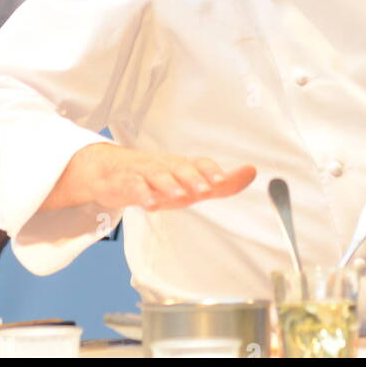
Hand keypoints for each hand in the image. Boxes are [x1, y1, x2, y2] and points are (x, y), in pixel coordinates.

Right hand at [40, 142, 256, 213]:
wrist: (113, 172)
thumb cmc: (158, 180)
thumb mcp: (189, 183)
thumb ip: (221, 183)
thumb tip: (252, 172)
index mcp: (182, 166)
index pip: (199, 162)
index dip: (211, 170)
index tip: (223, 179)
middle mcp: (166, 166)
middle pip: (181, 168)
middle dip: (194, 177)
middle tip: (206, 189)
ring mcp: (145, 173)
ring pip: (158, 175)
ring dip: (169, 185)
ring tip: (179, 196)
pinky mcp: (126, 183)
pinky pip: (134, 187)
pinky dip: (142, 194)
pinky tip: (149, 204)